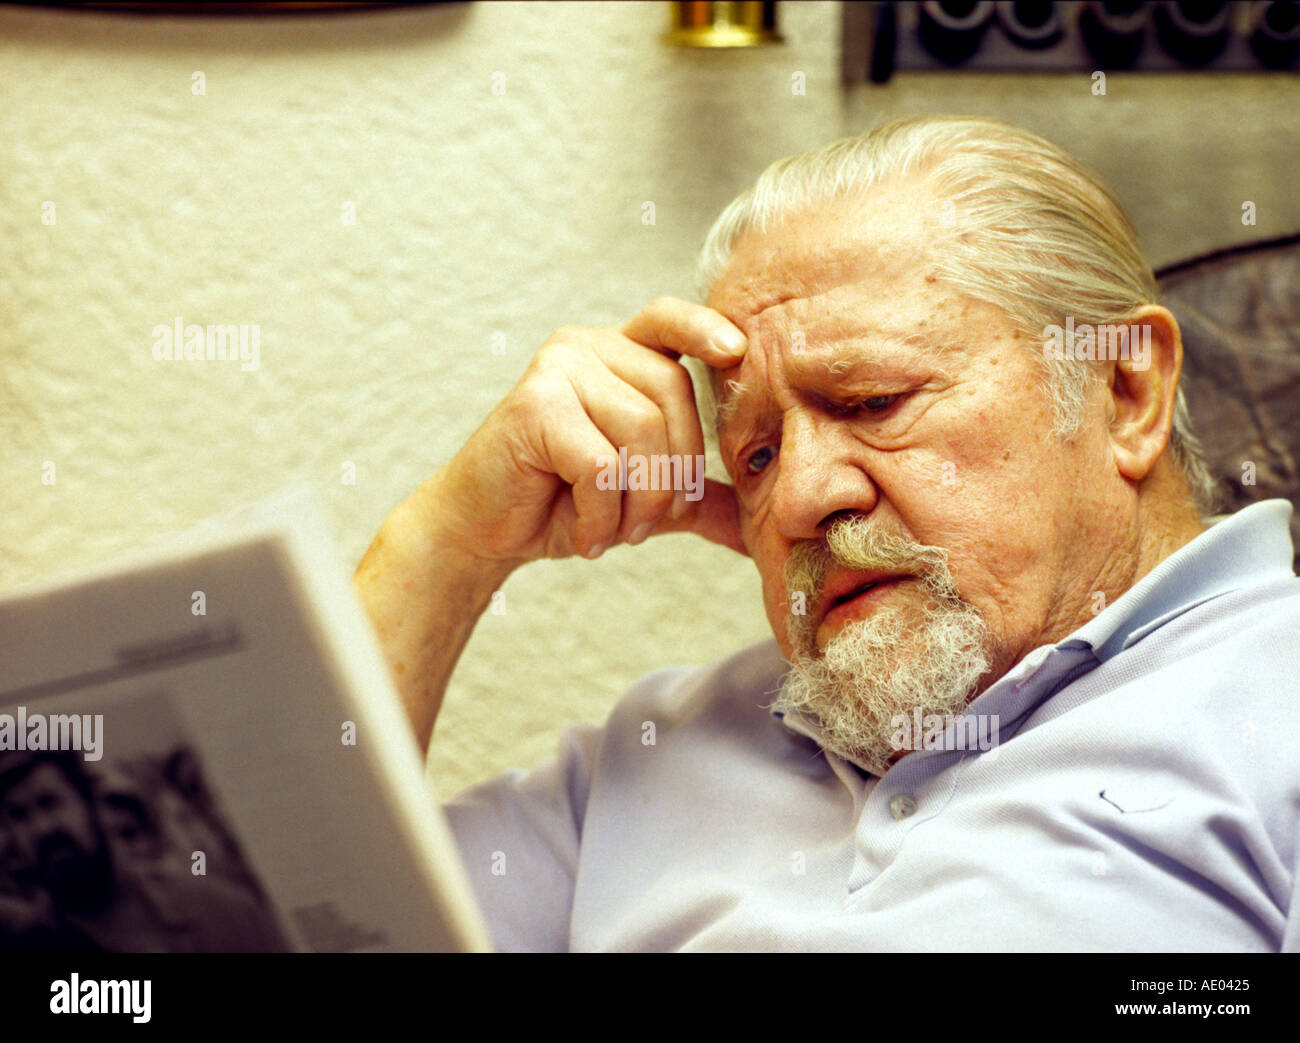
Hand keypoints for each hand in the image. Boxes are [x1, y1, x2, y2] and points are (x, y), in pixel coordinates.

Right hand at [431, 297, 749, 564]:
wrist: (484, 529)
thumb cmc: (558, 501)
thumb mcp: (641, 496)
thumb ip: (694, 497)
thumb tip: (759, 527)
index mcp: (617, 353)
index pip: (669, 321)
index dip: (705, 328)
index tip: (737, 351)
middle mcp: (586, 347)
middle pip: (673, 394)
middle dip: (674, 472)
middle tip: (648, 523)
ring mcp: (557, 369)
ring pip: (641, 431)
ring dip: (639, 502)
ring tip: (616, 532)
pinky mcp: (534, 405)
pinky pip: (601, 464)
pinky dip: (602, 515)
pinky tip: (585, 533)